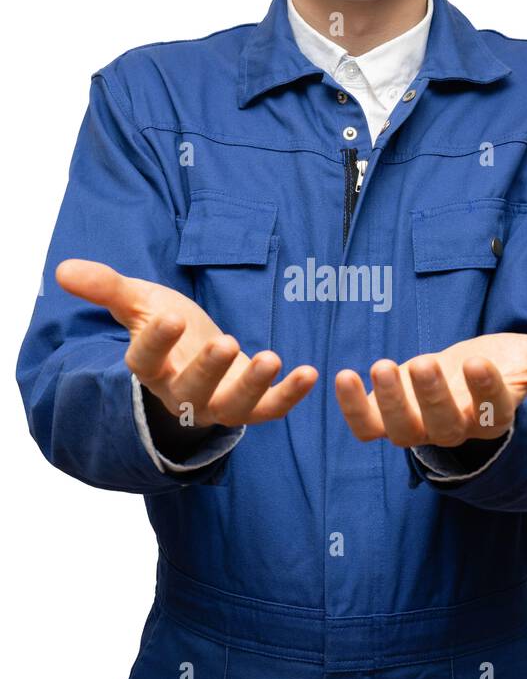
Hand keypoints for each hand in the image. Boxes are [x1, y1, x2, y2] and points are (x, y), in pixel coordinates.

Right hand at [55, 259, 317, 427]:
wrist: (193, 352)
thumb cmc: (165, 326)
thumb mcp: (137, 301)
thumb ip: (105, 287)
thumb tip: (62, 268)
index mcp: (150, 367)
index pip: (146, 359)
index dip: (156, 341)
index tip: (168, 317)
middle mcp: (181, 393)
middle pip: (191, 390)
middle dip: (208, 369)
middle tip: (225, 342)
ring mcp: (217, 404)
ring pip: (234, 406)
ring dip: (254, 386)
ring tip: (272, 357)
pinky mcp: (249, 406)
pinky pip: (269, 410)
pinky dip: (290, 395)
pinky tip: (311, 372)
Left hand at [334, 331, 526, 446]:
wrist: (467, 380)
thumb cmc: (504, 366)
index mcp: (494, 416)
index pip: (493, 411)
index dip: (486, 390)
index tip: (480, 360)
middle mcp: (455, 429)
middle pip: (444, 423)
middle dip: (432, 394)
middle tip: (424, 361)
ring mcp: (419, 428)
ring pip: (402, 429)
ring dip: (388, 400)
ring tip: (382, 365)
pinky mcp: (388, 421)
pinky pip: (366, 426)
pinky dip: (351, 407)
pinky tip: (340, 376)